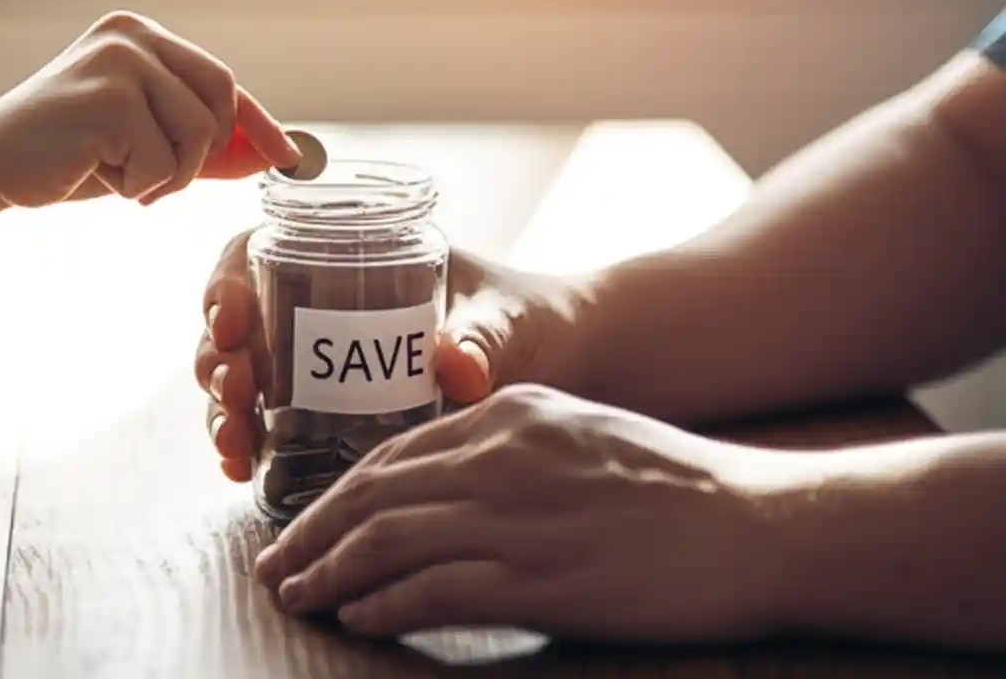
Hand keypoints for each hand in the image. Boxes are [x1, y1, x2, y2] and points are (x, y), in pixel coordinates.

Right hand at [0, 11, 301, 208]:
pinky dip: (138, 186)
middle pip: (220, 101)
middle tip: (156, 179)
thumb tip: (265, 154)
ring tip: (119, 174)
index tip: (288, 155)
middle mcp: (132, 36)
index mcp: (140, 35)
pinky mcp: (109, 100)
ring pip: (198, 136)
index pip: (221, 80)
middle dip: (201, 155)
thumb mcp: (144, 145)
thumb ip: (200, 145)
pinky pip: (164, 162)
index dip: (258, 123)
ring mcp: (120, 63)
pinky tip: (95, 173)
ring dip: (166, 176)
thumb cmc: (64, 155)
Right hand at [194, 235, 589, 481]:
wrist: (558, 364)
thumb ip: (482, 339)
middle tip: (233, 393)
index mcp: (352, 258)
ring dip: (223, 408)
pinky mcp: (328, 415)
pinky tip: (244, 469)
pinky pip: (268, 424)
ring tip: (233, 444)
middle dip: (219, 359)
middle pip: (238, 325)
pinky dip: (248, 444)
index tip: (230, 319)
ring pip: (243, 377)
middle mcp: (322, 309)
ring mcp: (320, 365)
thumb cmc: (528, 320)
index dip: (226, 283)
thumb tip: (458, 369)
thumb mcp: (506, 320)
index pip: (260, 254)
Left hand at [251, 384, 785, 641]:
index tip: (301, 523)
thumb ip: (508, 452)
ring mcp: (517, 518)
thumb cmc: (674, 485)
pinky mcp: (539, 581)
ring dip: (330, 574)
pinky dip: (384, 606)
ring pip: (388, 542)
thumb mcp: (580, 435)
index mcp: (509, 413)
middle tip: (273, 568)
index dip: (333, 493)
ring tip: (297, 599)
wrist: (760, 525)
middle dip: (310, 534)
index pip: (391, 453)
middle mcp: (501, 457)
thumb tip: (438, 489)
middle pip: (373, 496)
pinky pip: (434, 591)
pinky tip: (359, 620)